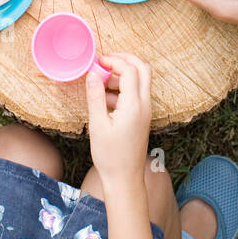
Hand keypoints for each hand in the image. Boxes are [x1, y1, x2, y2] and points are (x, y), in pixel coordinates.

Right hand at [86, 52, 151, 189]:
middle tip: (106, 60)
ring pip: (141, 80)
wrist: (125, 179)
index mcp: (134, 105)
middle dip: (125, 59)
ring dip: (123, 74)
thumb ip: (95, 96)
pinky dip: (123, 88)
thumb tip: (91, 73)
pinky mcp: (143, 117)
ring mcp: (146, 111)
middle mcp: (145, 105)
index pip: (129, 70)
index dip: (114, 61)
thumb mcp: (97, 125)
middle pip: (142, 69)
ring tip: (100, 79)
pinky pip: (137, 93)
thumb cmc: (110, 156)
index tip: (97, 61)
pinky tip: (105, 97)